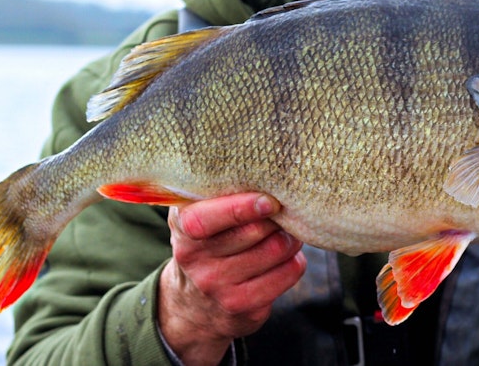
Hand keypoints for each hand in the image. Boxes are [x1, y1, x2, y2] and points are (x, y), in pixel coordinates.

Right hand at [157, 193, 306, 365]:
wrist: (192, 302)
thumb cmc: (206, 239)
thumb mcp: (197, 212)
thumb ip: (219, 190)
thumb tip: (266, 171)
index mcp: (184, 228)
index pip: (206, 219)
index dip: (240, 208)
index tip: (269, 200)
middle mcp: (197, 261)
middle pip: (254, 232)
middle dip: (278, 216)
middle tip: (284, 208)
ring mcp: (219, 288)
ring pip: (277, 250)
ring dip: (291, 237)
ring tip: (286, 231)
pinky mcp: (244, 307)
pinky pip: (288, 273)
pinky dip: (295, 260)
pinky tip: (286, 257)